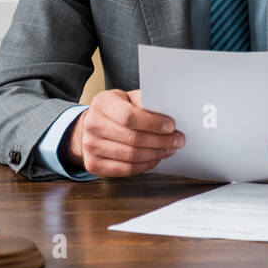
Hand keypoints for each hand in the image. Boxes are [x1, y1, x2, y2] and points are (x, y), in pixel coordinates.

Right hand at [63, 88, 183, 177]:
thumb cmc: (116, 109)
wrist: (93, 124)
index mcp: (102, 103)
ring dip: (156, 154)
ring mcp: (90, 147)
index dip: (153, 123)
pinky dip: (145, 165)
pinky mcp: (93, 165)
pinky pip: (126, 169)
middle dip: (161, 141)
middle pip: (133, 138)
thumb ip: (144, 102)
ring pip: (131, 156)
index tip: (171, 126)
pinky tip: (155, 158)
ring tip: (169, 149)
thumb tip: (169, 113)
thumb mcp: (127, 98)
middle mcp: (92, 124)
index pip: (129, 116)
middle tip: (178, 140)